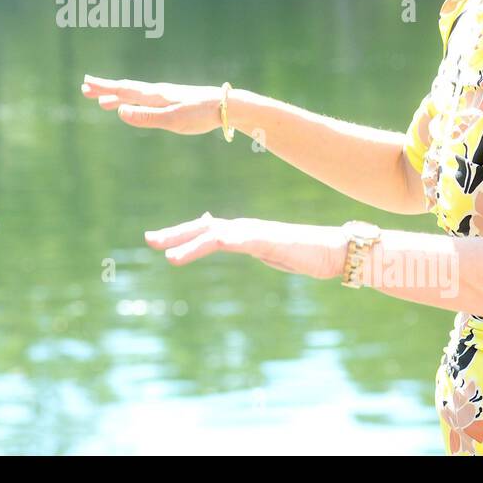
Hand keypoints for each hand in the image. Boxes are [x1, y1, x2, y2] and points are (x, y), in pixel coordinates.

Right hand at [81, 74, 223, 134]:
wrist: (226, 106)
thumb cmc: (200, 115)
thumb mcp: (172, 120)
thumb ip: (146, 117)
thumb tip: (120, 111)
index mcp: (155, 96)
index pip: (124, 91)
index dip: (104, 89)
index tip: (86, 85)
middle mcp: (157, 93)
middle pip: (126, 90)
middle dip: (105, 89)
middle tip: (85, 88)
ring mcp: (165, 97)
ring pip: (135, 96)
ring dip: (117, 97)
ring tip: (102, 101)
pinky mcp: (173, 102)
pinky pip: (145, 101)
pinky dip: (133, 102)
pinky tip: (133, 107)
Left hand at [144, 212, 346, 279]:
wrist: (334, 250)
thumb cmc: (307, 253)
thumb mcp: (272, 252)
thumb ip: (252, 246)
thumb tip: (235, 243)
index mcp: (245, 232)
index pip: (207, 230)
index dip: (182, 233)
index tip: (161, 239)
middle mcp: (244, 228)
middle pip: (202, 229)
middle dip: (174, 234)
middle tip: (149, 239)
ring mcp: (251, 232)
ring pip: (210, 235)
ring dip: (184, 242)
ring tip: (161, 251)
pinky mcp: (260, 240)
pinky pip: (226, 243)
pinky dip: (202, 246)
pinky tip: (184, 255)